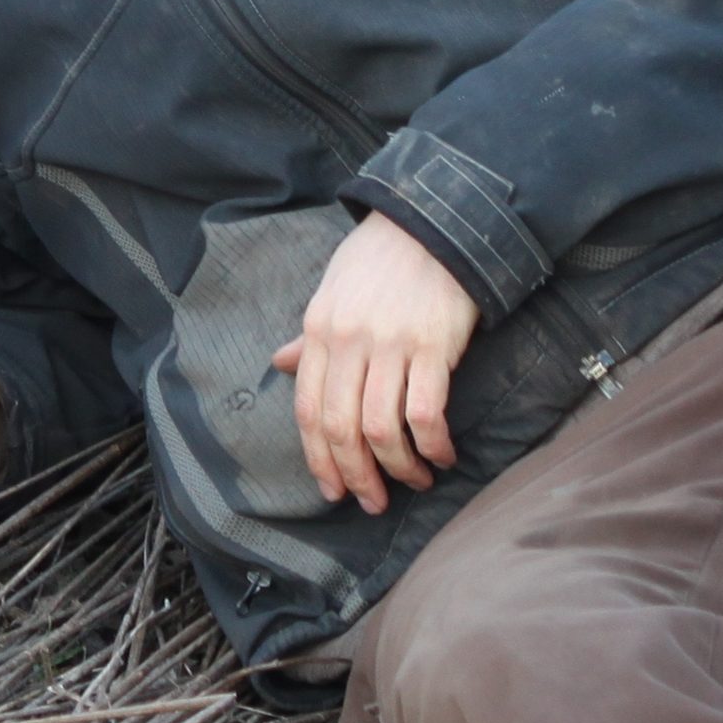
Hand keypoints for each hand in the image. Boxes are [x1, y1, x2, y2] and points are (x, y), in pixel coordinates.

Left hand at [272, 212, 478, 514]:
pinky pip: (425, 412)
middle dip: (355, 475)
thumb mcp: (332, 292)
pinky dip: (431, 444)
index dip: (318, 458)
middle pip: (340, 428)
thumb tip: (281, 363)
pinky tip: (441, 455)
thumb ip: (310, 336)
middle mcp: (347, 342)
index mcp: (318, 331)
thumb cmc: (381, 259)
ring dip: (397, 468)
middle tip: (371, 502)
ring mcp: (390, 344)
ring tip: (414, 482)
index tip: (332, 489)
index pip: (308, 411)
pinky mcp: (432, 346)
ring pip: (380, 429)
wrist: (433, 220)